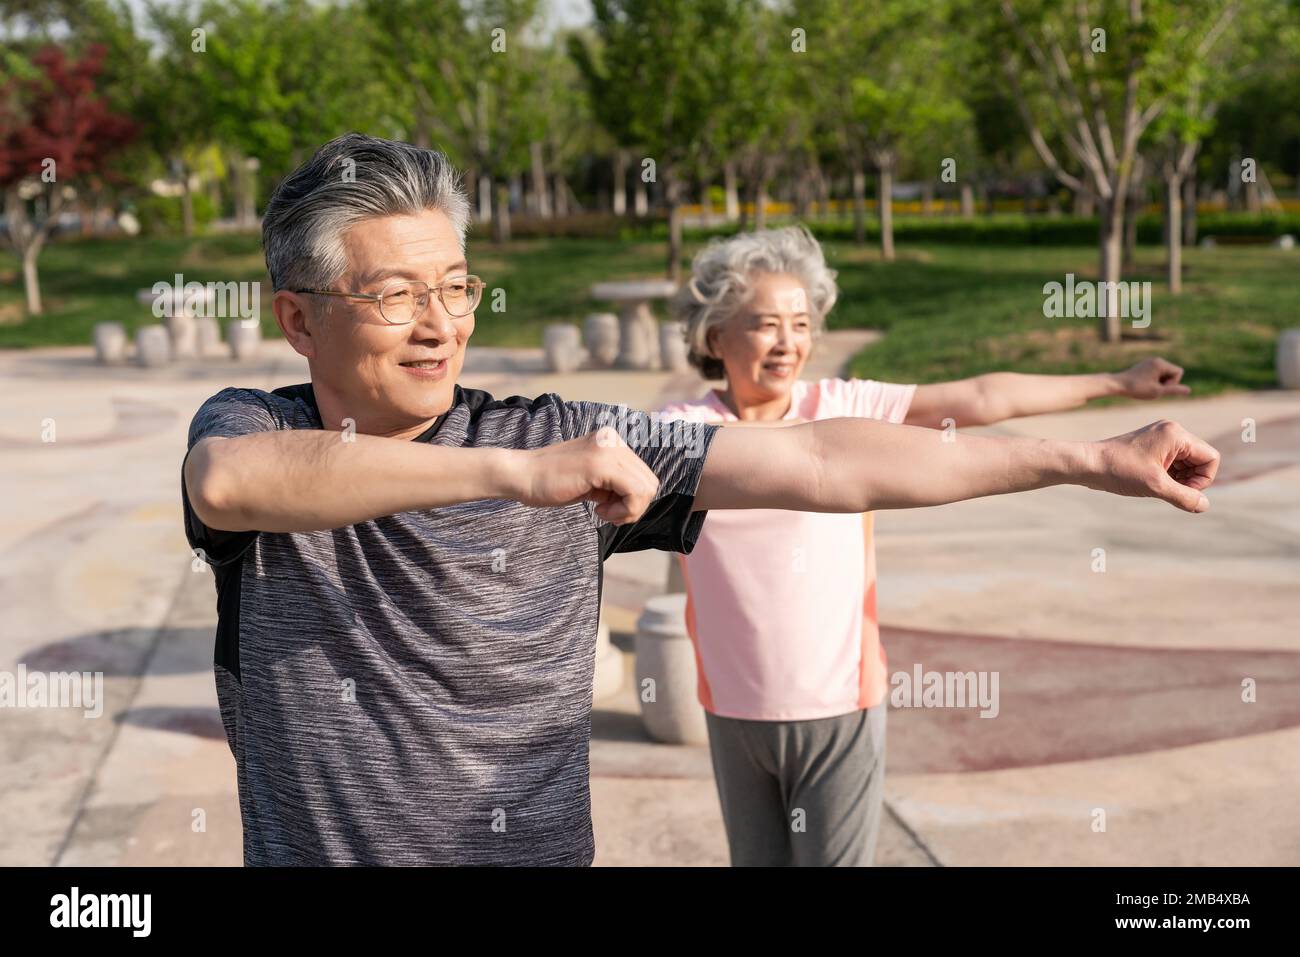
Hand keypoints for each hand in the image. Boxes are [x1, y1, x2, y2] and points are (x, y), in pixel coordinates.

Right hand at [514, 427, 659, 523]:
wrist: (521, 475)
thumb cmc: (551, 482)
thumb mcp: (592, 479)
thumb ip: (615, 482)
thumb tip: (640, 497)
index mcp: (612, 441)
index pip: (643, 475)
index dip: (632, 500)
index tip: (609, 508)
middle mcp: (613, 440)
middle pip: (650, 482)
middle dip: (634, 506)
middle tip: (608, 514)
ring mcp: (608, 449)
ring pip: (646, 488)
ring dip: (628, 510)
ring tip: (602, 513)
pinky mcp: (600, 464)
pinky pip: (634, 492)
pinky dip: (623, 510)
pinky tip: (599, 511)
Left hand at [1089, 420, 1219, 512]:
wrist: (1087, 464)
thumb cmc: (1119, 470)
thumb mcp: (1155, 486)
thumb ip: (1184, 496)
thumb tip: (1204, 505)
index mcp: (1176, 434)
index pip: (1211, 458)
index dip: (1203, 479)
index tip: (1183, 491)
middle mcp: (1171, 431)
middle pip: (1200, 460)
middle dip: (1190, 479)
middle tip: (1170, 491)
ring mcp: (1160, 438)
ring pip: (1186, 463)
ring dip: (1179, 479)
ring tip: (1159, 487)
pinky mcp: (1151, 446)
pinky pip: (1172, 462)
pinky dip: (1168, 476)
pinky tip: (1153, 483)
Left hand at [1116, 357, 1191, 399]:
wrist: (1117, 385)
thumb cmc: (1137, 388)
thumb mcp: (1157, 392)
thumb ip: (1174, 390)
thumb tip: (1189, 390)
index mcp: (1160, 363)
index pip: (1179, 372)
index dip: (1173, 383)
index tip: (1160, 388)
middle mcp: (1156, 360)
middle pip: (1173, 372)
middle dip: (1167, 382)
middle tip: (1153, 388)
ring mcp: (1151, 362)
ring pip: (1165, 374)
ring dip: (1161, 382)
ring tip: (1148, 387)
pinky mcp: (1146, 366)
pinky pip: (1158, 374)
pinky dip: (1155, 381)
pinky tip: (1145, 384)